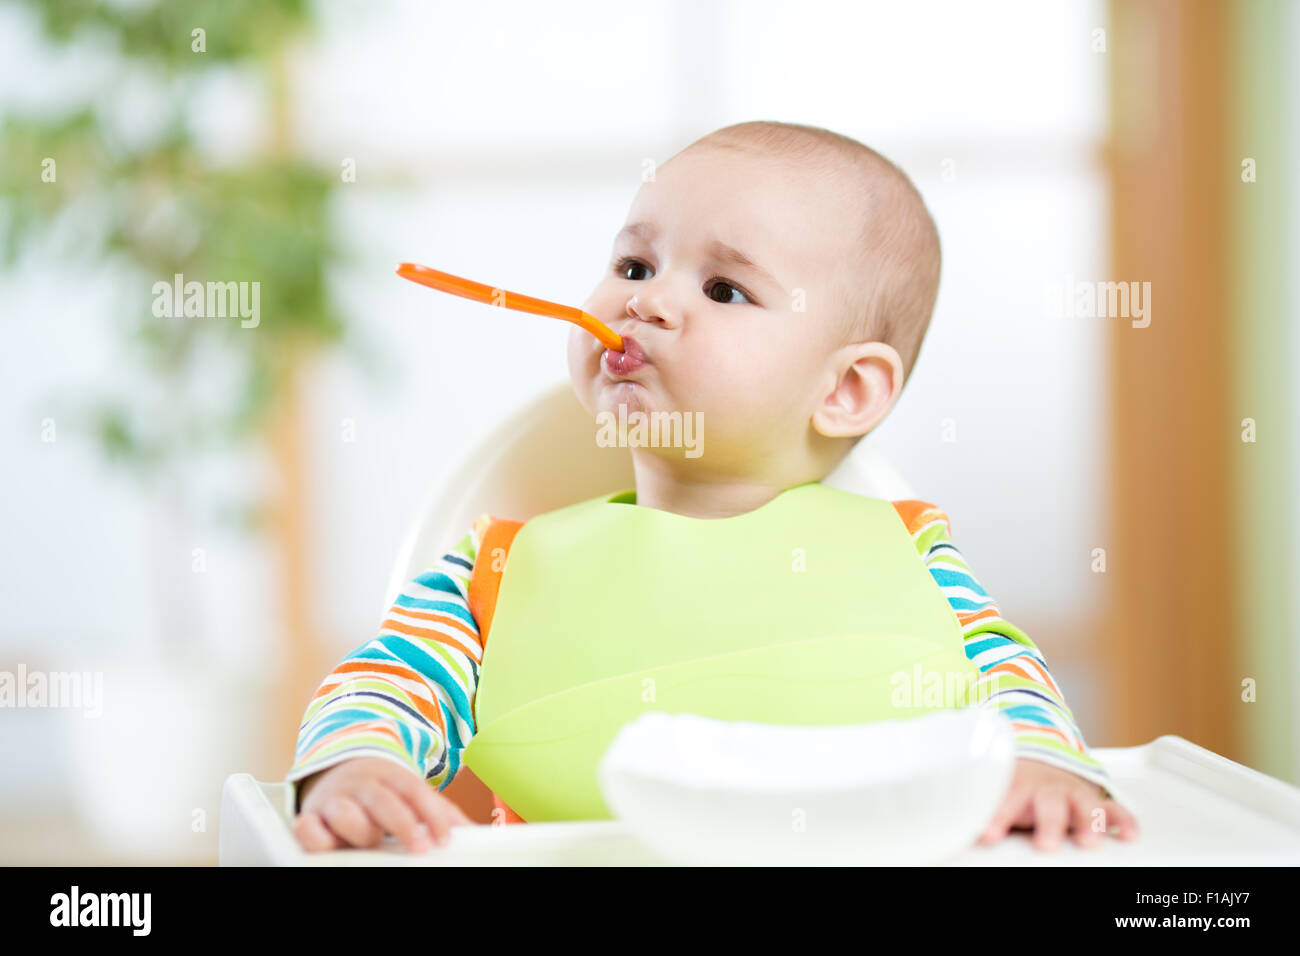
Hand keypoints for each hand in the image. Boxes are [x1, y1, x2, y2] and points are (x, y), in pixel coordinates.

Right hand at [292, 756, 471, 852]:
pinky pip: (306, 826)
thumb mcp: (408, 792)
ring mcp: (335, 800)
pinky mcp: (310, 817)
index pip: (414, 791)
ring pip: (343, 812)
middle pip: (382, 800)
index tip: (445, 837)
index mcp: (391, 776)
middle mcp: (361, 785)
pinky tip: (331, 845)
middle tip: (420, 845)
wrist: (338, 769)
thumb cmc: (381, 791)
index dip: (432, 813)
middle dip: (401, 823)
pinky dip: (314, 835)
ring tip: (373, 842)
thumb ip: (437, 811)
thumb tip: (469, 830)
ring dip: (360, 829)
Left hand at [979, 757, 1139, 850]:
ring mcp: (1073, 795)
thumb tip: (947, 828)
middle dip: (1048, 824)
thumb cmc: (1015, 790)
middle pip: (1047, 804)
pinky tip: (1128, 836)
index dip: (998, 817)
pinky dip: (1123, 822)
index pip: (1004, 800)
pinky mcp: (1096, 803)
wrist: (1040, 763)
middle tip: (1045, 844)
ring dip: (1088, 823)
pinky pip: (1114, 810)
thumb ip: (983, 809)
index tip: (989, 835)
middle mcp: (1046, 790)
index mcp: (1016, 787)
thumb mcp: (997, 795)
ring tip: (1089, 842)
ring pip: (1083, 805)